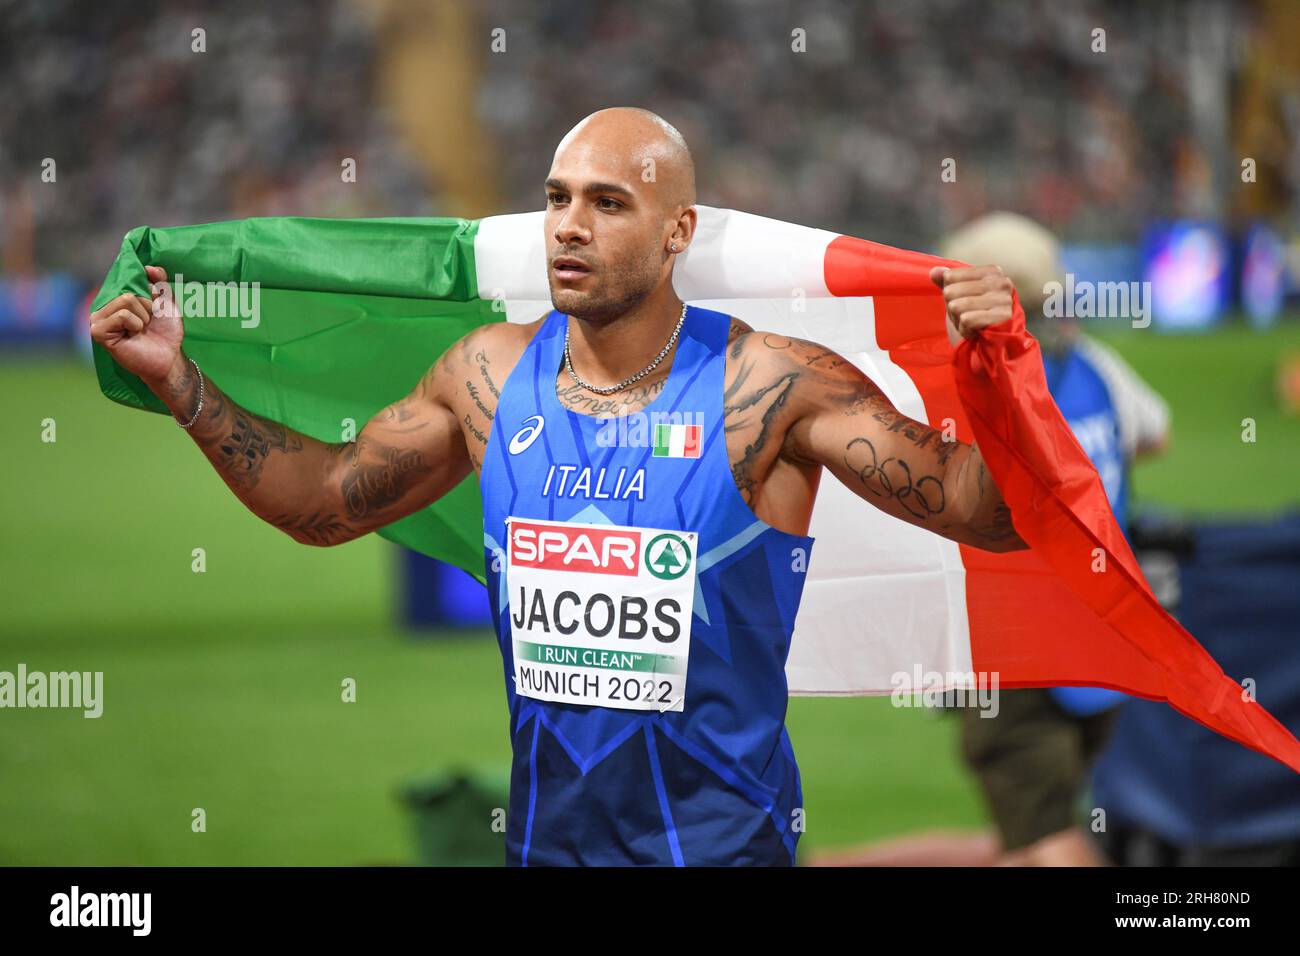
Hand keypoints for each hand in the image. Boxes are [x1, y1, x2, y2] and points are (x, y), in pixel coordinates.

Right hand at [90, 265, 184, 384]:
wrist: (170, 357)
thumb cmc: (166, 332)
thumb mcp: (166, 302)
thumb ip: (160, 282)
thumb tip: (149, 267)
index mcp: (116, 300)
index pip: (128, 280)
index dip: (147, 292)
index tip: (154, 306)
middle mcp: (103, 308)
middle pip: (128, 292)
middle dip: (146, 308)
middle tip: (147, 324)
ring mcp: (98, 320)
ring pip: (125, 300)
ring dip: (142, 317)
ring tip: (140, 330)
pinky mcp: (98, 332)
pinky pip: (122, 315)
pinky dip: (135, 324)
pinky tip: (134, 335)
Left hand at [929, 264, 1016, 346]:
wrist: (990, 347)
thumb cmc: (975, 318)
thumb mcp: (959, 297)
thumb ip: (948, 282)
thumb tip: (934, 271)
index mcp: (992, 272)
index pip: (950, 277)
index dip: (951, 294)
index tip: (965, 303)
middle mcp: (1001, 282)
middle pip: (950, 292)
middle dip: (953, 309)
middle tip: (967, 317)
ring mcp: (1003, 300)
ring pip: (956, 306)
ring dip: (958, 321)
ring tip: (972, 324)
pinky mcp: (1002, 317)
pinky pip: (966, 320)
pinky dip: (965, 330)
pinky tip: (976, 333)